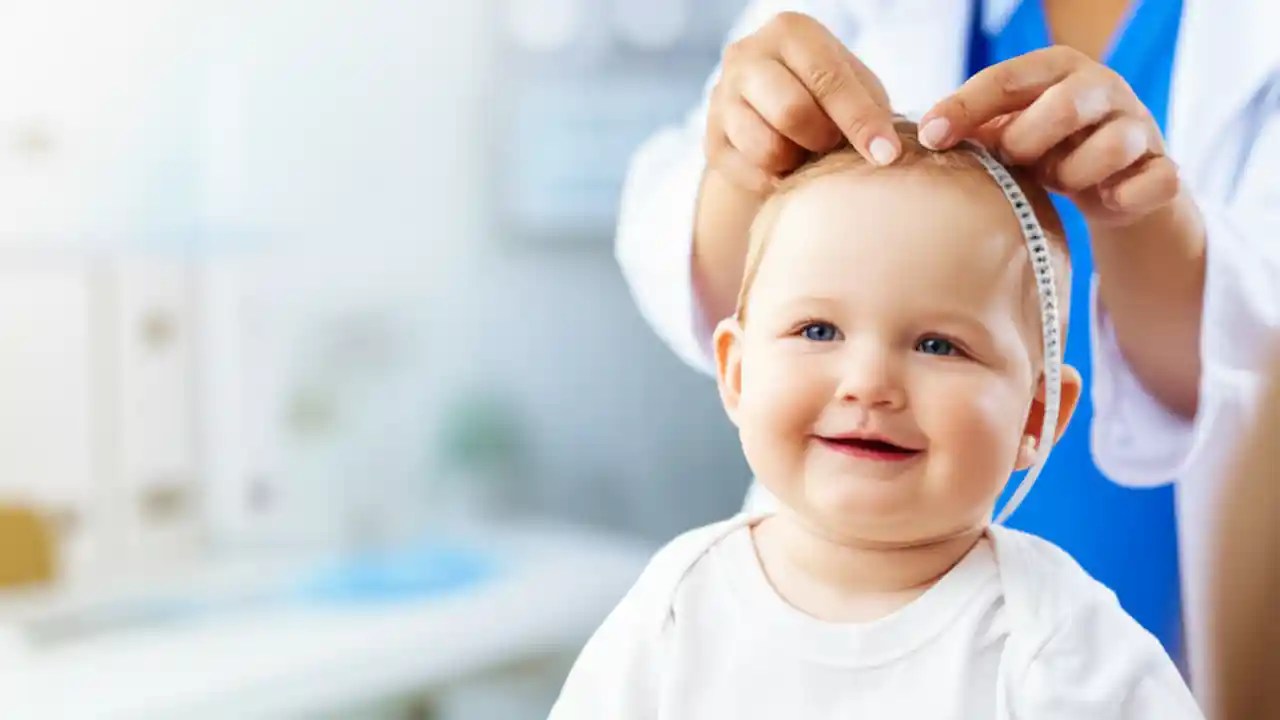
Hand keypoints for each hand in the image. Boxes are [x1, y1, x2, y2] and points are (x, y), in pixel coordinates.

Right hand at [706, 12, 900, 193]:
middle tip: (832, 145)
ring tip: (806, 153)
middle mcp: (746, 56)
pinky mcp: (712, 140)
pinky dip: (777, 180)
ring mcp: (722, 98)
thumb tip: (885, 152)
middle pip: (790, 112)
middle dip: (822, 139)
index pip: (827, 78)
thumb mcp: (856, 86)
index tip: (886, 154)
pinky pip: (750, 174)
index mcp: (789, 32)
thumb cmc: (827, 96)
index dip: (860, 120)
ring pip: (766, 149)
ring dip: (797, 162)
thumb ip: (870, 110)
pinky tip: (786, 168)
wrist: (770, 114)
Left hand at [920, 46, 1179, 227]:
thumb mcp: (1010, 131)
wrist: (1114, 185)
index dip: (965, 108)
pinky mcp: (1164, 168)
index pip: (1006, 78)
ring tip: (1057, 182)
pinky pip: (1153, 182)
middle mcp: (1104, 87)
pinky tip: (1105, 200)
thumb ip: (976, 128)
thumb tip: (928, 136)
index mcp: (1058, 68)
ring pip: (1114, 145)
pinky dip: (1125, 197)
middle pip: (1067, 104)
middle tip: (1015, 162)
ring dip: (1074, 174)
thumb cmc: (1047, 149)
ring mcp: (1140, 126)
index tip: (931, 137)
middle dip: (1029, 141)